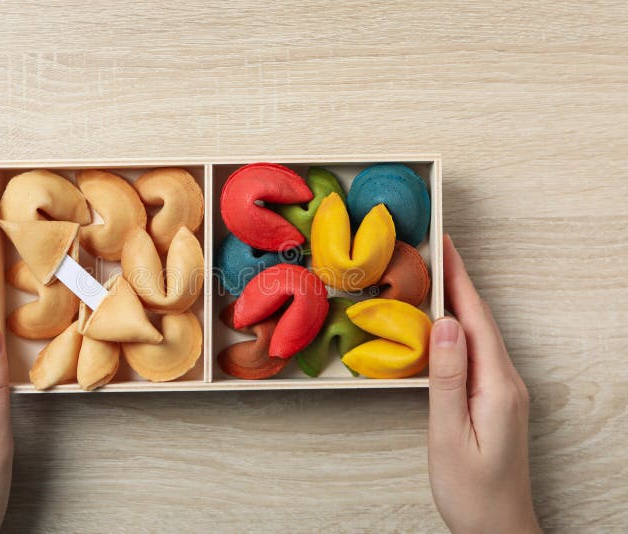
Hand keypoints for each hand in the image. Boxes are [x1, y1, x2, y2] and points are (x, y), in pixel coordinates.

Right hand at [428, 236, 539, 532]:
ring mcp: (505, 391)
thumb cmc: (470, 491)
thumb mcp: (450, 434)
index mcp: (497, 386)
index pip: (476, 319)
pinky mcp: (497, 400)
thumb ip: (448, 378)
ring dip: (459, 302)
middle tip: (434, 249)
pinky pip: (478, 352)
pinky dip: (460, 328)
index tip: (443, 245)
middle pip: (481, 320)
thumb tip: (445, 325)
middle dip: (457, 281)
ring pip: (480, 334)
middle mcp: (507, 382)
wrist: (498, 529)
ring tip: (434, 276)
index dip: (458, 279)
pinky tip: (445, 324)